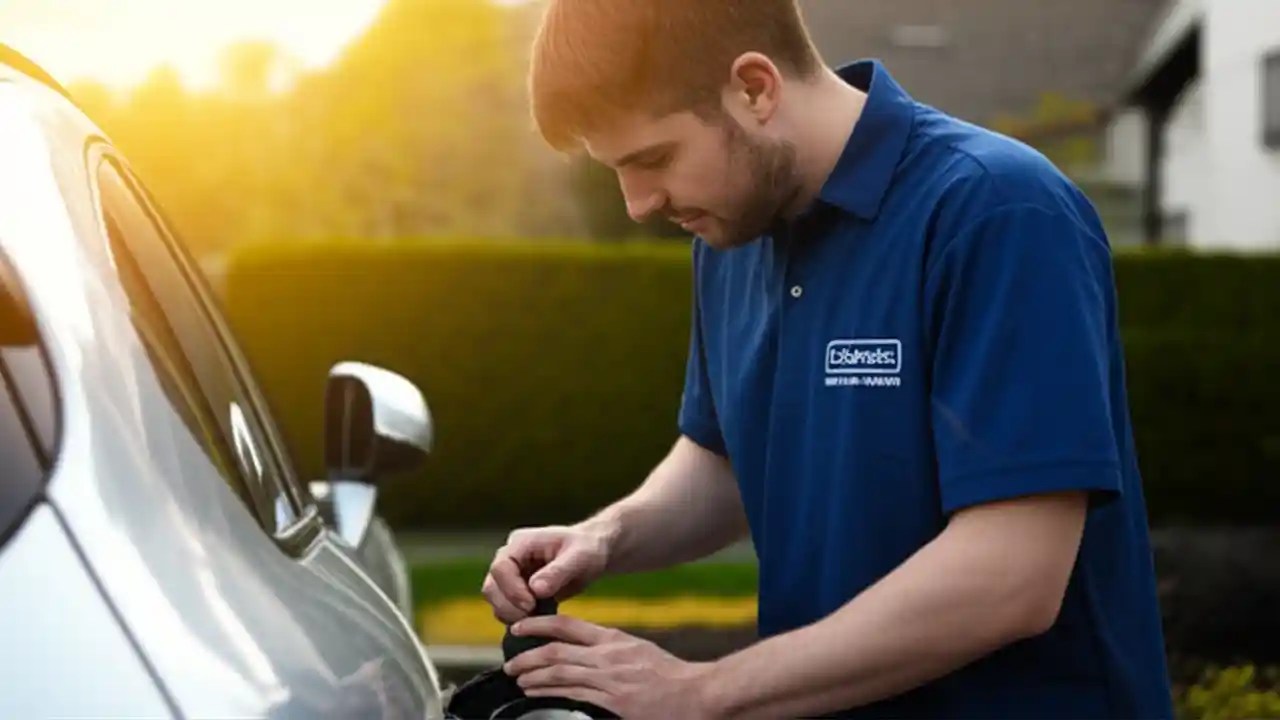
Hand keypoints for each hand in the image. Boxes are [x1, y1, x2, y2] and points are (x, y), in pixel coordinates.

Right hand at [481, 525, 610, 622]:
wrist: (592, 553)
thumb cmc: (587, 548)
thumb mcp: (579, 556)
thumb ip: (558, 571)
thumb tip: (536, 589)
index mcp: (521, 543)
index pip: (500, 568)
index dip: (511, 589)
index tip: (531, 604)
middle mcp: (510, 558)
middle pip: (491, 586)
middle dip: (508, 606)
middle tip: (532, 616)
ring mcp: (511, 575)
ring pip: (495, 600)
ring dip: (510, 614)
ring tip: (536, 618)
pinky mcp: (516, 591)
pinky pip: (506, 608)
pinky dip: (516, 619)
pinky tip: (537, 621)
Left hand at [503, 615, 719, 719]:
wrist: (698, 693)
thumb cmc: (671, 676)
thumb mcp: (638, 652)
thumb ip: (611, 651)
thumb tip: (585, 655)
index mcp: (614, 639)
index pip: (569, 625)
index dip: (540, 625)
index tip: (521, 628)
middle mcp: (608, 655)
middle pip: (557, 649)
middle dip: (528, 654)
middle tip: (510, 661)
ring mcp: (610, 678)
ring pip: (560, 671)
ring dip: (533, 675)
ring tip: (518, 678)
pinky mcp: (613, 700)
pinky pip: (573, 693)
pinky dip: (549, 691)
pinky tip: (536, 693)